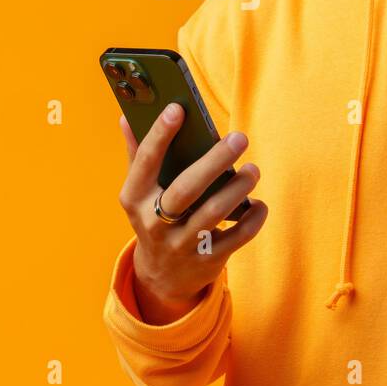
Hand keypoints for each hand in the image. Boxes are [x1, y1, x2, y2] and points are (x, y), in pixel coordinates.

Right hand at [116, 103, 268, 324]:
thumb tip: (127, 116)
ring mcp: (181, 244)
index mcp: (135, 198)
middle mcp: (154, 223)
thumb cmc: (153, 217)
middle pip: (186, 189)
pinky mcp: (206, 261)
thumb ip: (137, 154)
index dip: (160, 134)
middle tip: (239, 138)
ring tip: (252, 170)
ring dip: (238, 188)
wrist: (160, 276)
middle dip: (214, 161)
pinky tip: (258, 204)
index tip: (178, 108)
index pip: (145, 162)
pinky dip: (252, 219)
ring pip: (213, 213)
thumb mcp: (139, 192)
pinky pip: (236, 238)